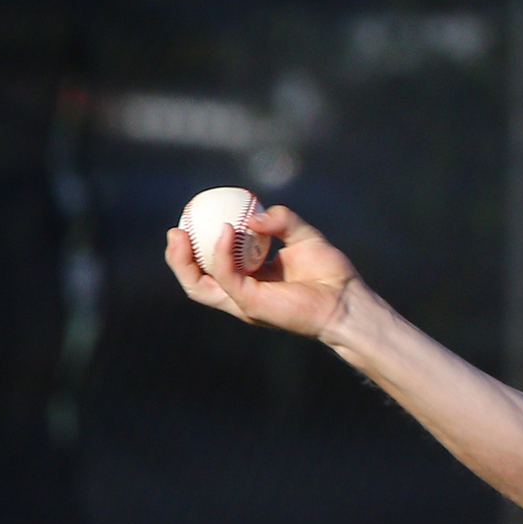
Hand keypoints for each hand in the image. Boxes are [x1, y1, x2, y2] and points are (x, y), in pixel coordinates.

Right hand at [164, 205, 366, 340]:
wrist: (347, 299)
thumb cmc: (330, 273)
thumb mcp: (303, 235)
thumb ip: (280, 220)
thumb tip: (252, 218)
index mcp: (251, 278)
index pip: (211, 266)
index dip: (195, 246)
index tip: (190, 219)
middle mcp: (243, 293)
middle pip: (196, 281)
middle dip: (178, 258)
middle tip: (175, 230)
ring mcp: (245, 301)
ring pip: (199, 287)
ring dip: (184, 261)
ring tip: (180, 235)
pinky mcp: (251, 304)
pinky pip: (226, 277)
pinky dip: (220, 254)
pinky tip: (225, 231)